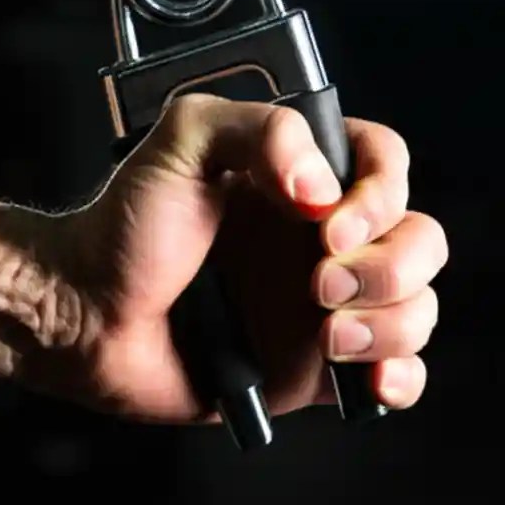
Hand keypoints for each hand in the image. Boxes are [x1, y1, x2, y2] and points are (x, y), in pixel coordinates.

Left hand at [54, 93, 446, 423]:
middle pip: (419, 239)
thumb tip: (323, 187)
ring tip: (323, 336)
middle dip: (388, 267)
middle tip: (319, 285)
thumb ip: (257, 127)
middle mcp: (318, 239)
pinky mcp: (313, 369)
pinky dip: (397, 376)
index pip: (385, 165)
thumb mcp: (180, 143)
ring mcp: (321, 305)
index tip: (326, 222)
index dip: (379, 192)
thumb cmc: (120, 230)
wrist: (85, 318)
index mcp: (296, 181)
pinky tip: (365, 375)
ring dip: (387, 323)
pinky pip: (394, 372)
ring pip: (415, 306)